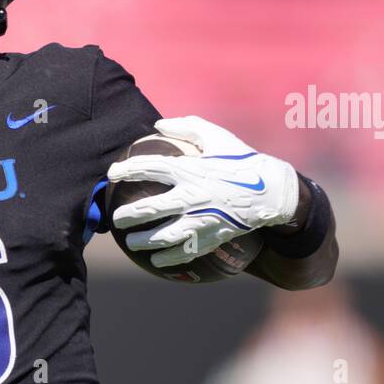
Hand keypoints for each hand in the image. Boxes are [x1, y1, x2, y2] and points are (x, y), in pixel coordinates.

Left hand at [107, 116, 299, 267]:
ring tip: (131, 242)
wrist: (271, 190)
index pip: (150, 168)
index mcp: (191, 170)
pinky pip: (185, 250)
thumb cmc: (241, 159)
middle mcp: (192, 196)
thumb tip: (158, 123)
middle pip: (151, 208)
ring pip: (164, 235)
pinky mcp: (211, 236)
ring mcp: (202, 219)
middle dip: (128, 215)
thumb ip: (187, 126)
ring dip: (143, 241)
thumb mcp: (216, 136)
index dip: (127, 169)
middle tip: (116, 218)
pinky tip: (156, 260)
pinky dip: (168, 257)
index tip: (112, 174)